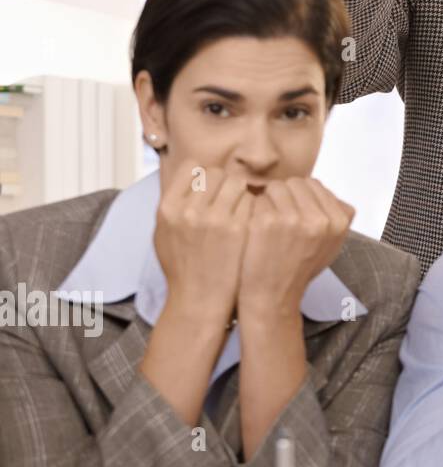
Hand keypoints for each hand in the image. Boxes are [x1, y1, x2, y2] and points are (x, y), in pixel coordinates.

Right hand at [153, 161, 252, 327]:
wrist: (200, 300)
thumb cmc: (184, 268)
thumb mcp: (165, 234)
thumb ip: (176, 205)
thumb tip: (192, 177)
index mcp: (167, 208)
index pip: (191, 166)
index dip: (204, 174)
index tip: (211, 186)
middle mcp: (188, 210)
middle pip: (216, 172)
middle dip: (226, 183)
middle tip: (230, 199)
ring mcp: (213, 218)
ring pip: (236, 183)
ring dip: (242, 193)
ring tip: (241, 210)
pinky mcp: (237, 228)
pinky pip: (251, 200)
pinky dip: (253, 207)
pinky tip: (251, 221)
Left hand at [237, 179, 354, 322]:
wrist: (274, 297)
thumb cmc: (300, 268)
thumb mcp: (332, 245)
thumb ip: (336, 217)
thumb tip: (331, 194)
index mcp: (339, 222)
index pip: (315, 185)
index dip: (301, 197)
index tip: (294, 215)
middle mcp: (320, 218)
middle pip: (297, 182)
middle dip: (286, 196)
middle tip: (280, 220)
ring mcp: (294, 219)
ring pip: (277, 187)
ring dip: (270, 201)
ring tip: (269, 224)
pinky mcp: (268, 221)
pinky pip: (259, 198)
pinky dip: (255, 210)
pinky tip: (257, 230)